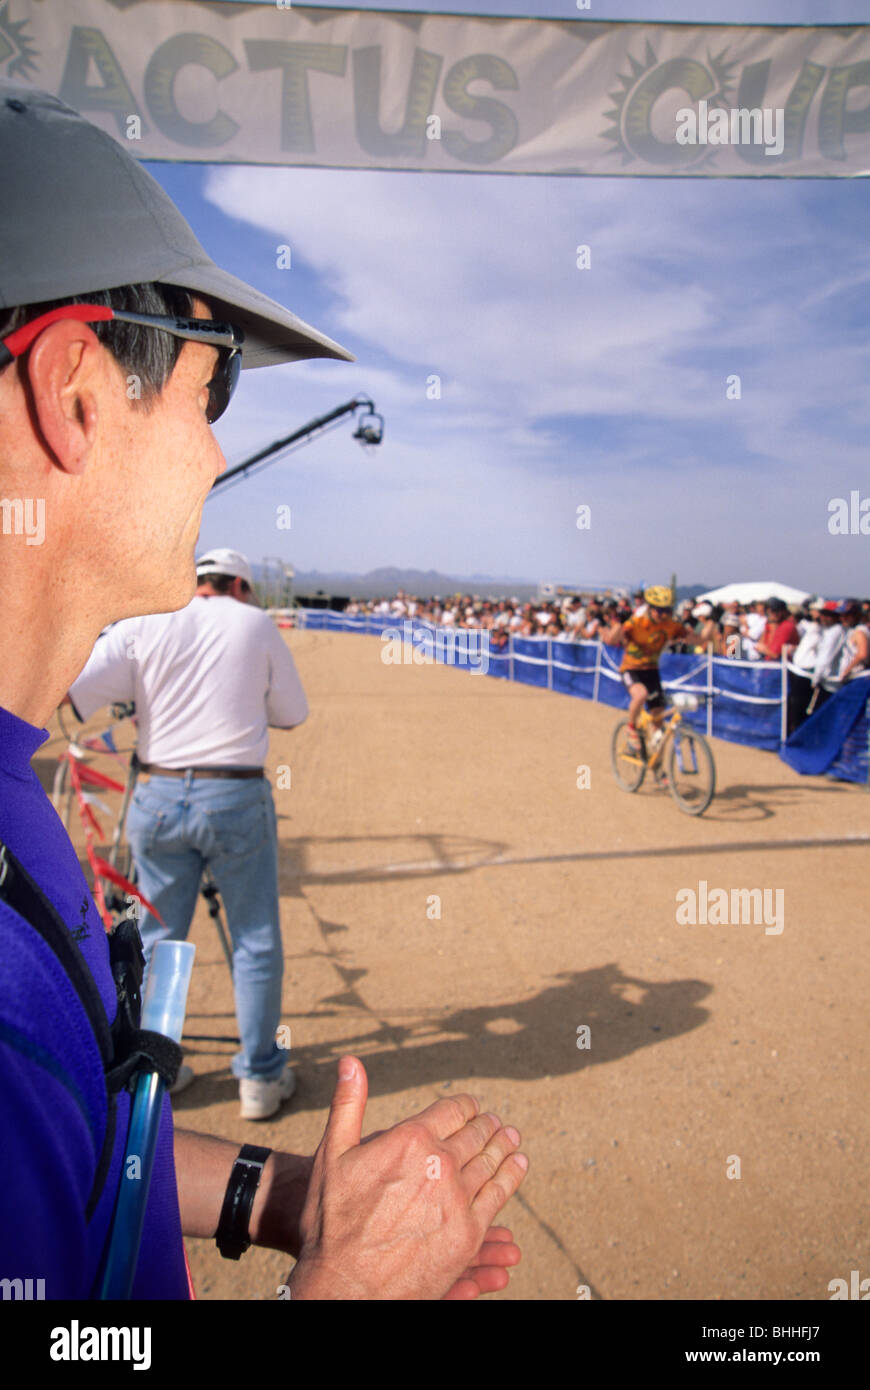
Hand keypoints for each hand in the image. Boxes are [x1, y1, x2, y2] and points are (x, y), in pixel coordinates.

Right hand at [289, 1056, 527, 1299]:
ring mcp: (458, 1199)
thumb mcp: (331, 1155)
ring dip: (503, 1145)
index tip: (471, 1105)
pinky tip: (517, 1166)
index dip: (464, 1105)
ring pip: (491, 1162)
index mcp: (411, 1139)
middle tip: (495, 1121)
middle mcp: (440, 1164)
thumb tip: (350, 1061)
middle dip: (486, 1124)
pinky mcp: (469, 1234)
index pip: (452, 1109)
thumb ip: (348, 1104)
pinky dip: (511, 1175)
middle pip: (475, 1134)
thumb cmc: (332, 1220)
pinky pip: (499, 1196)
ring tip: (511, 1137)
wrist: (344, 1286)